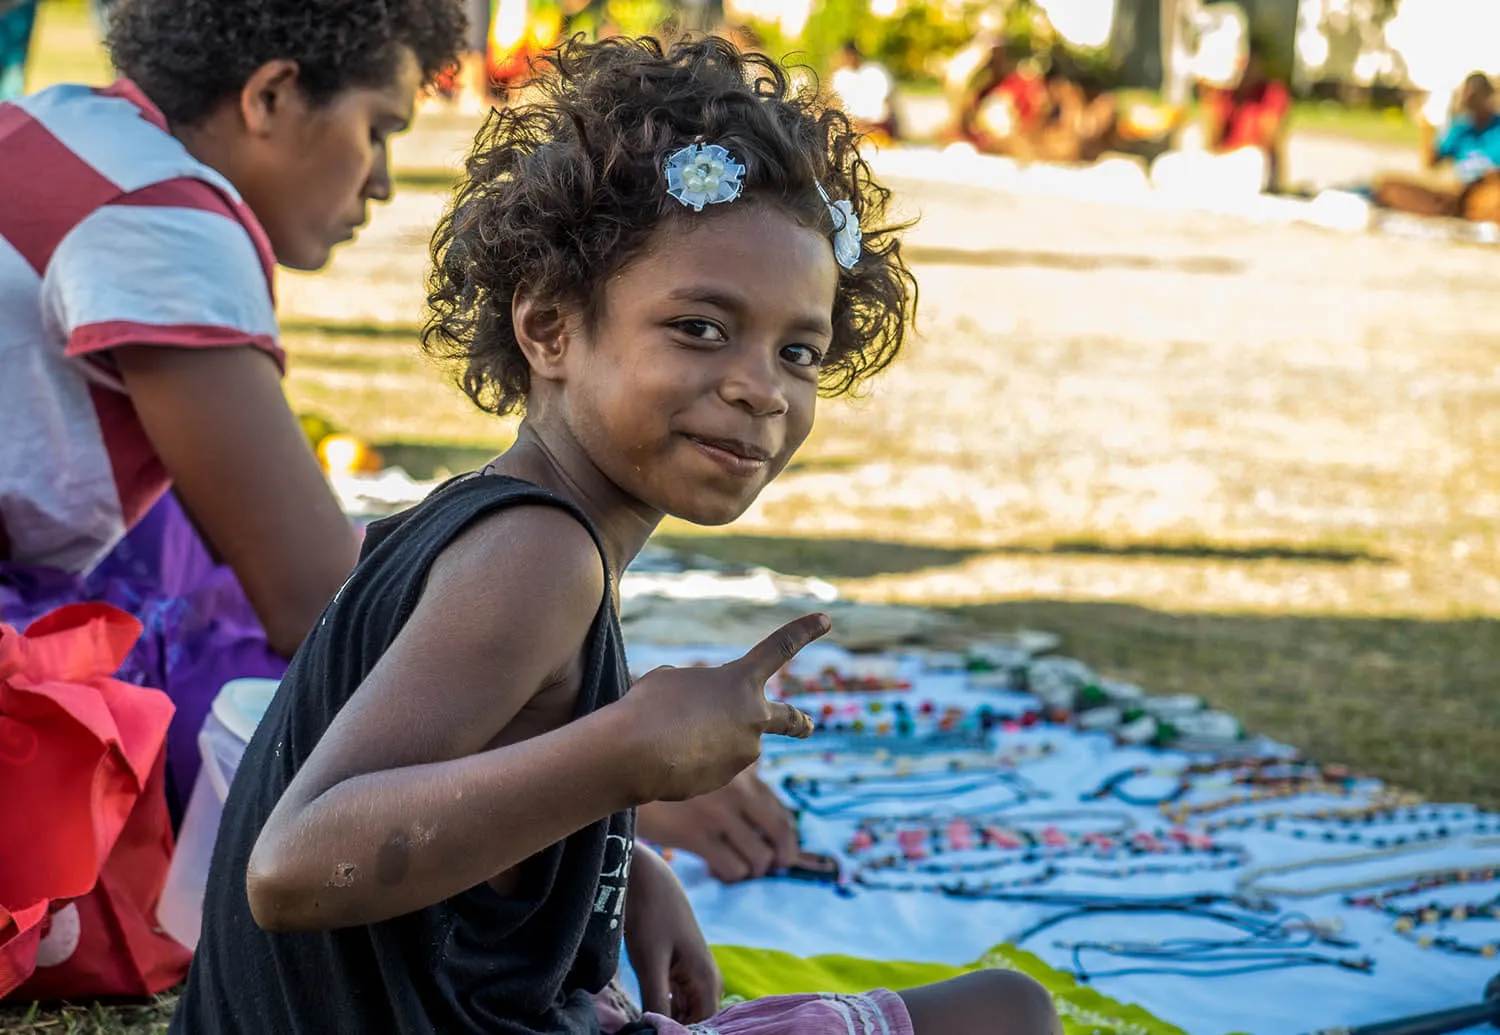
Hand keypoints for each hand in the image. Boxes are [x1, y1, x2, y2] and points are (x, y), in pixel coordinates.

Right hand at [625, 615, 825, 803]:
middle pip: (790, 719)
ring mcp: (743, 753)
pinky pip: (708, 765)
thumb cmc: (649, 707)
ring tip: (671, 736)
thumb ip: (699, 691)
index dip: (803, 631)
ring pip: (727, 742)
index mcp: (741, 681)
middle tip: (809, 725)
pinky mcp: (725, 781)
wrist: (636, 755)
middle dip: (800, 722)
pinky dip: (691, 759)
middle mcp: (753, 718)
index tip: (827, 620)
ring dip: (705, 740)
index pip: (779, 648)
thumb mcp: (673, 682)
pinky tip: (668, 756)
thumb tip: (703, 716)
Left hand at [626, 848, 722, 1023]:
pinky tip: (643, 1008)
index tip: (658, 1032)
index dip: (684, 1033)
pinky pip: (676, 997)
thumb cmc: (650, 915)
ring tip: (643, 1022)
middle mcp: (706, 978)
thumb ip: (656, 1002)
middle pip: (695, 1019)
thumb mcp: (650, 963)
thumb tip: (655, 1031)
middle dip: (674, 1026)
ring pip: (684, 1010)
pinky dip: (662, 1005)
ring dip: (667, 1017)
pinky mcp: (678, 966)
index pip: (705, 1026)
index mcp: (707, 979)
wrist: (644, 876)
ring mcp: (692, 972)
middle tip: (646, 1028)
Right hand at [638, 768, 799, 882]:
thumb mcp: (712, 766)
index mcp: (745, 775)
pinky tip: (715, 871)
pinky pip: (732, 868)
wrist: (627, 770)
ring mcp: (718, 814)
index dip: (788, 840)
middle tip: (769, 869)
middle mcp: (738, 792)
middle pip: (779, 835)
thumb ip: (738, 782)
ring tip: (734, 869)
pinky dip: (729, 876)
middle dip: (780, 858)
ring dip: (749, 870)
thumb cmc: (668, 771)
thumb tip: (764, 815)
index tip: (784, 856)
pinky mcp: (696, 834)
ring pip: (758, 858)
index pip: (781, 813)